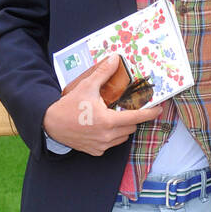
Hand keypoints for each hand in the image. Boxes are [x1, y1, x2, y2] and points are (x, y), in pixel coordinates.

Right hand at [43, 52, 162, 156]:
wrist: (51, 124)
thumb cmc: (69, 106)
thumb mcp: (87, 87)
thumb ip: (103, 73)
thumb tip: (115, 60)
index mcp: (108, 120)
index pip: (136, 118)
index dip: (150, 113)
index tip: (159, 109)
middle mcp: (107, 136)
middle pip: (131, 128)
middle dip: (131, 118)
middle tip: (123, 109)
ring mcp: (102, 145)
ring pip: (123, 137)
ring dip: (122, 128)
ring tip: (111, 118)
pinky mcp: (96, 151)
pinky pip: (111, 144)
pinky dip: (111, 137)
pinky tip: (101, 128)